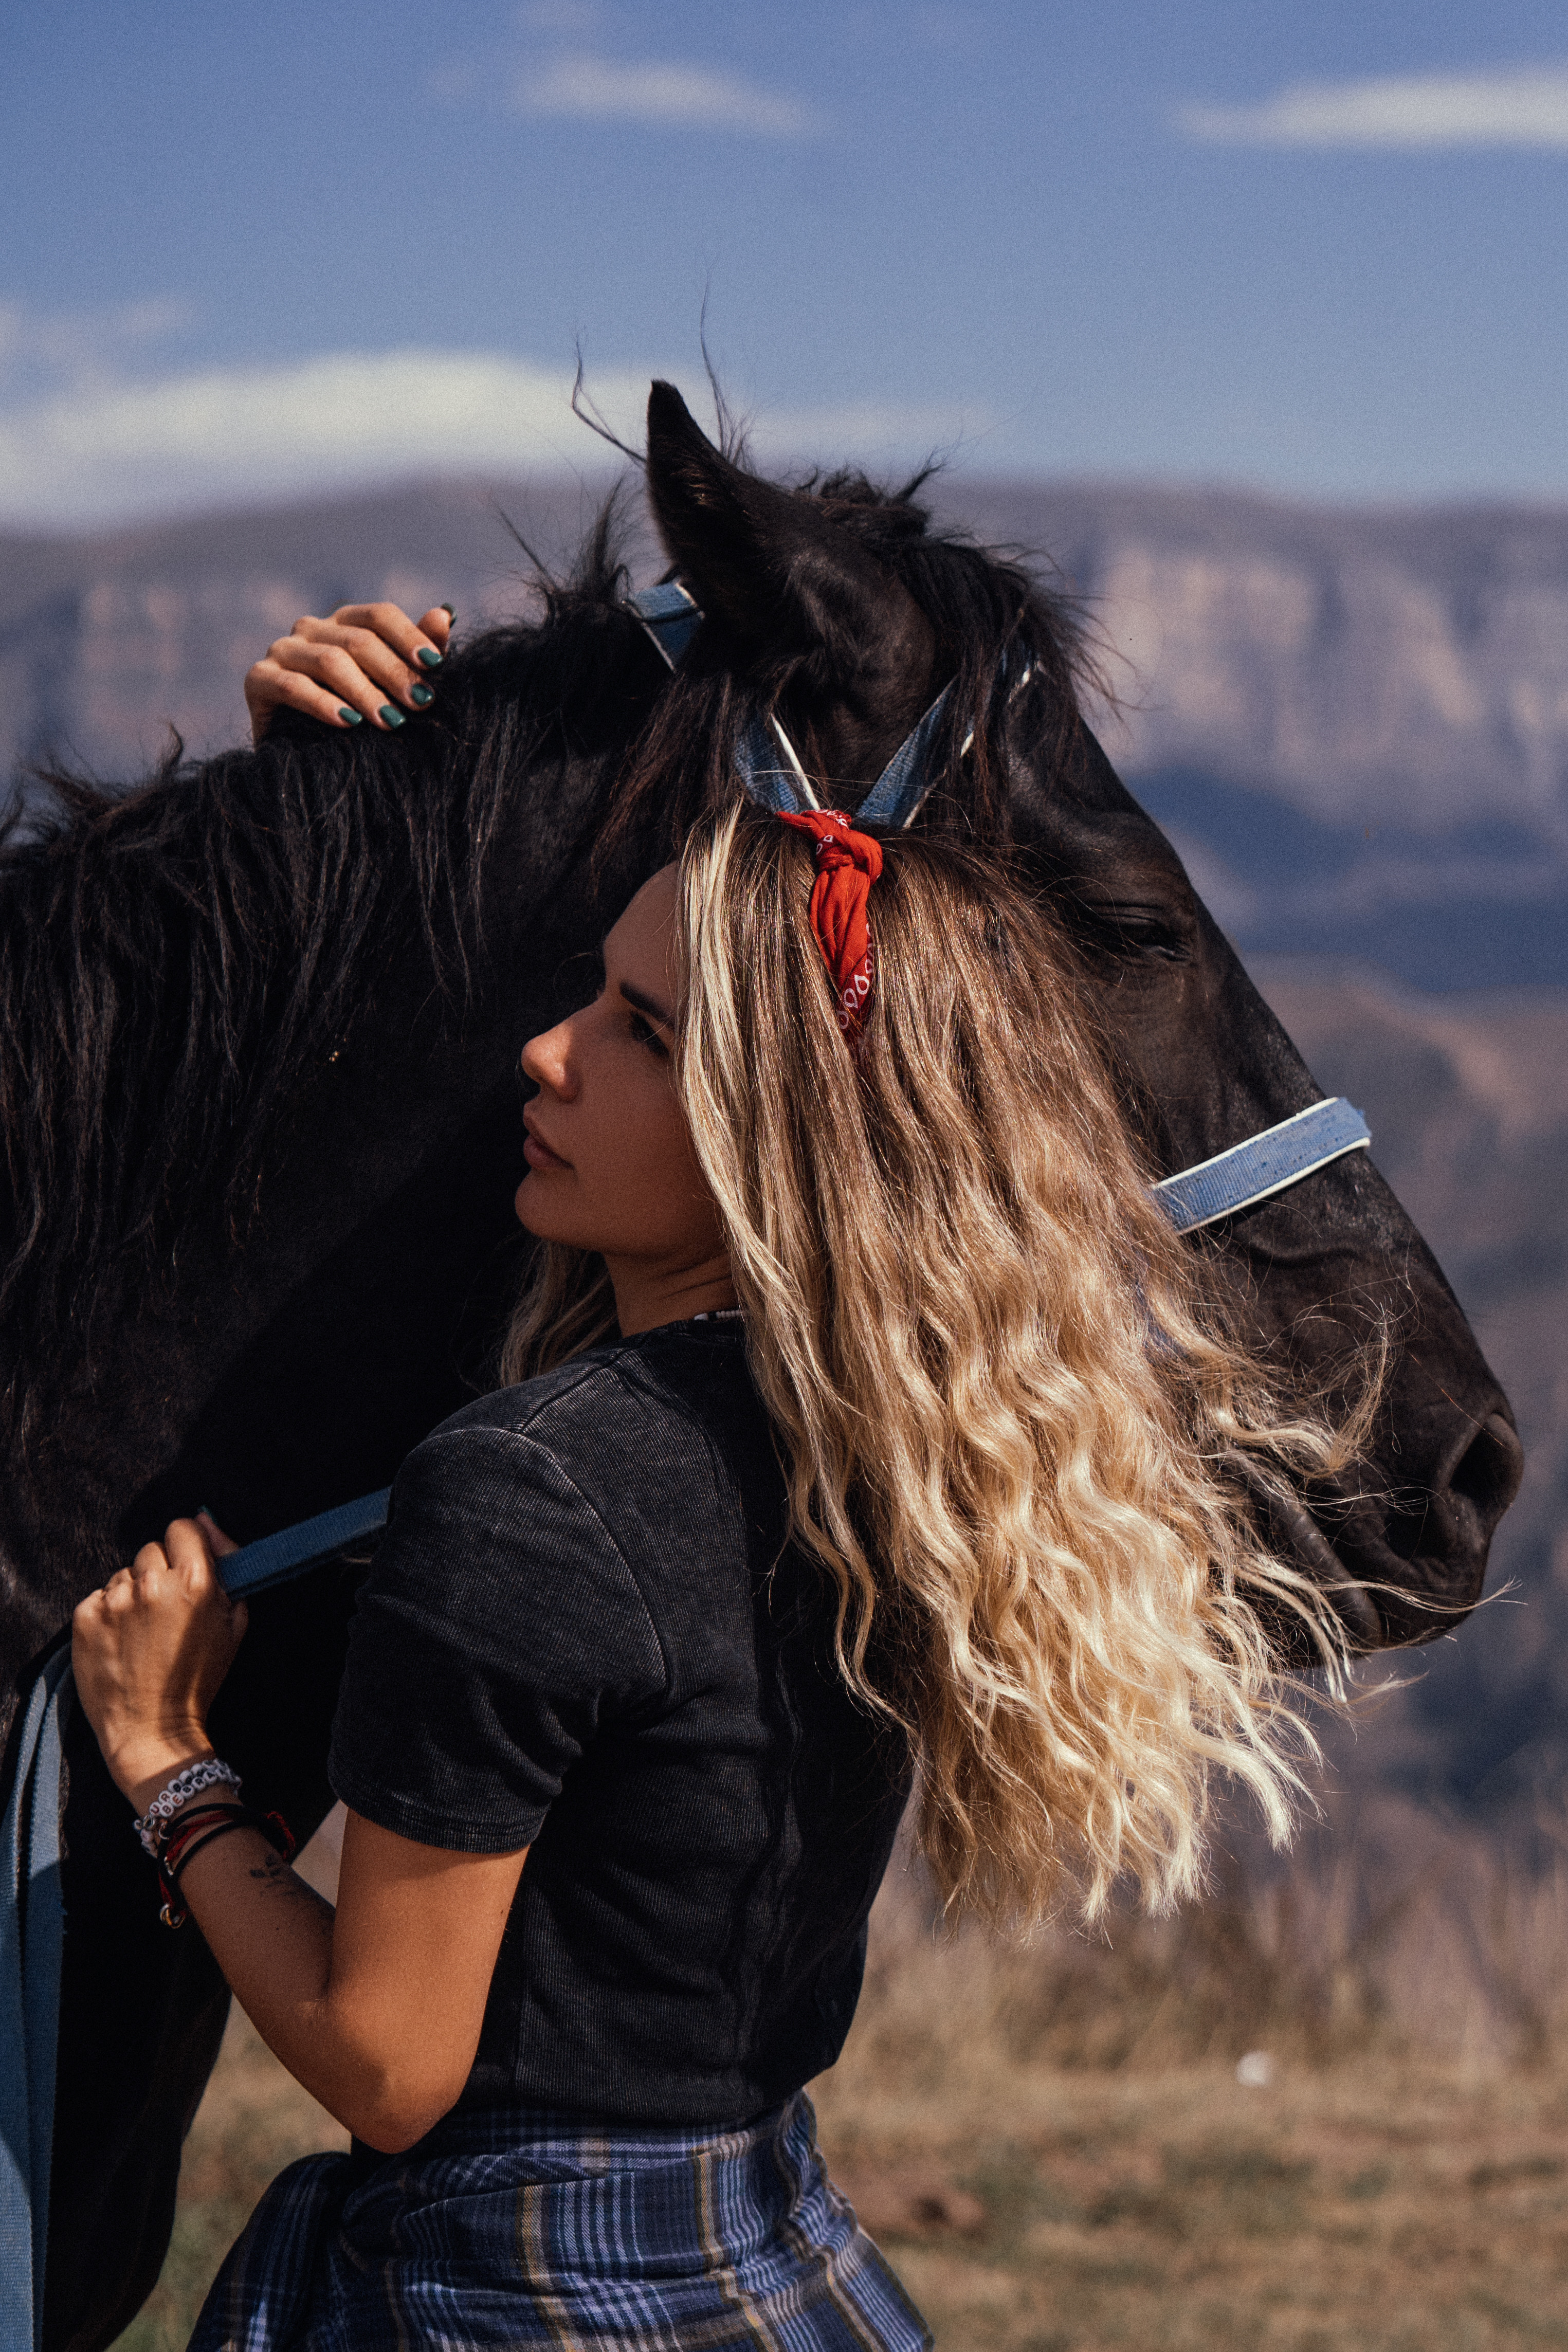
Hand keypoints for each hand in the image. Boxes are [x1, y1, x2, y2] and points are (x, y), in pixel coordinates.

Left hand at [72, 1513, 247, 1813]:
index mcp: (196, 1581)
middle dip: (159, 1573)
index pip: (183, 1527)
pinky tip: (119, 1641)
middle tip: (163, 1611)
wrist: (152, 1730)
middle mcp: (155, 1583)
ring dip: (132, 1595)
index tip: (184, 1567)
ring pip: (123, 1575)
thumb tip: (207, 1521)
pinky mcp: (85, 1617)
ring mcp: (116, 1600)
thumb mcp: (234, 1624)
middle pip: (151, 1550)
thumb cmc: (198, 1680)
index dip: (186, 1546)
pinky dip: (107, 1614)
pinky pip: (98, 1597)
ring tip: (140, 1633)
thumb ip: (229, 1565)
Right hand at [245, 601, 452, 743]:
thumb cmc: (358, 719)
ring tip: (391, 721)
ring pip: (329, 661)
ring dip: (365, 692)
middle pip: (358, 639)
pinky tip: (348, 723)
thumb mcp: (391, 689)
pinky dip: (323, 704)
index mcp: (346, 623)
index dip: (409, 637)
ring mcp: (283, 650)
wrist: (305, 760)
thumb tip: (445, 616)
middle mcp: (312, 628)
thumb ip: (416, 654)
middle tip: (420, 704)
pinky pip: (293, 686)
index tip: (436, 665)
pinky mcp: (259, 679)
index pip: (380, 615)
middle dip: (394, 673)